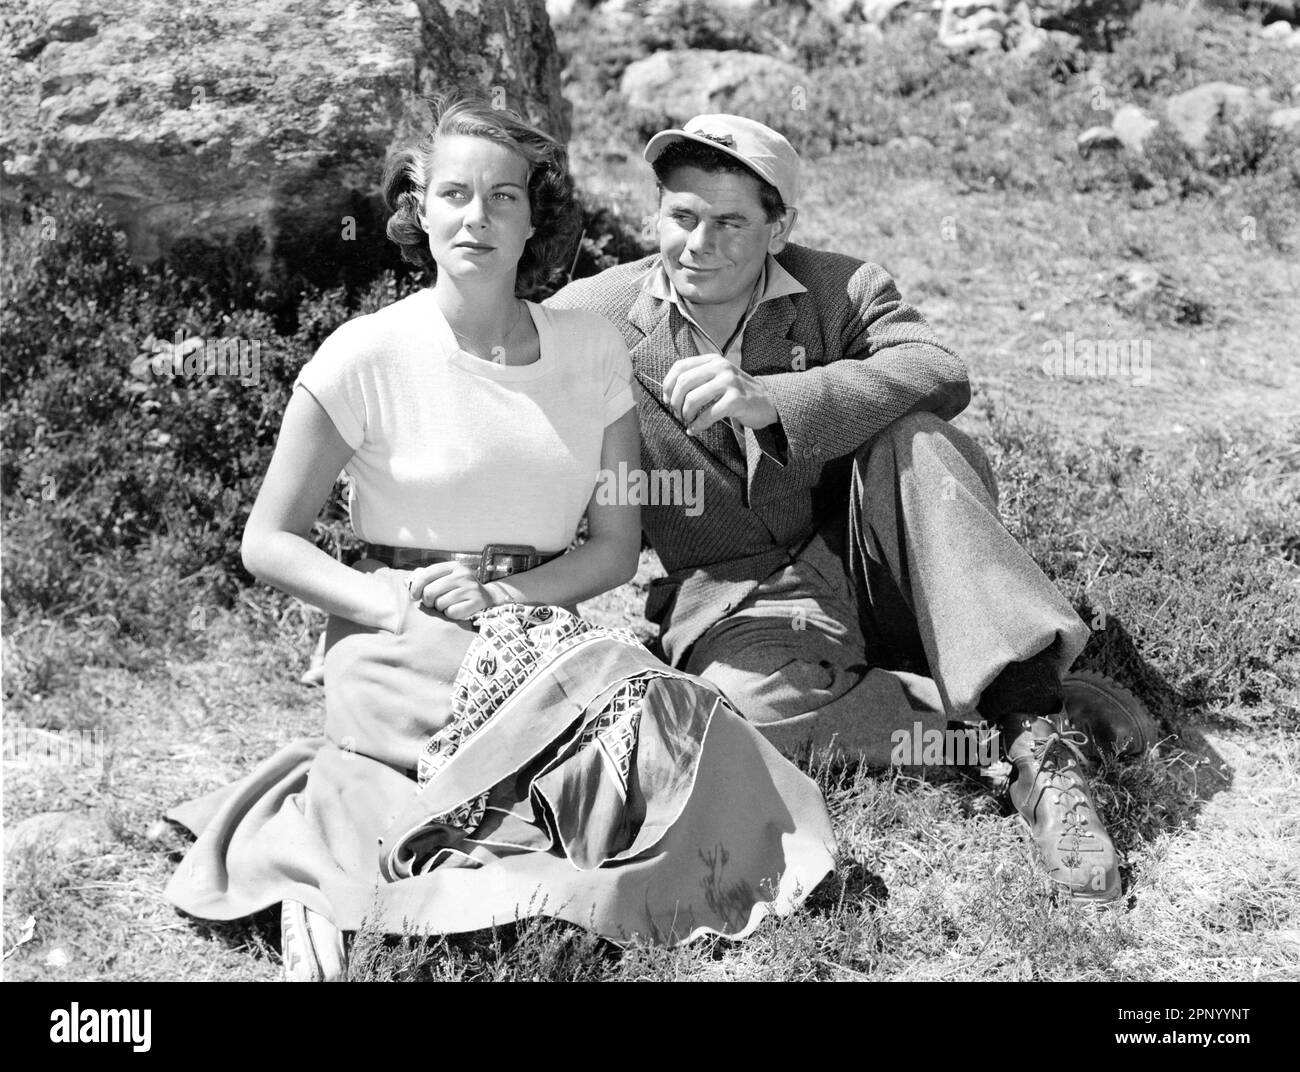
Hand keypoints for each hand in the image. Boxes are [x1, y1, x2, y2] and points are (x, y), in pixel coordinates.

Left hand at [406, 561, 499, 620]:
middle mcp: (463, 574)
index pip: (427, 574)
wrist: (488, 597)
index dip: (416, 587)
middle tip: (434, 603)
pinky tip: (457, 610)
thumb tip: (406, 581)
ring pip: (440, 604)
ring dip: (441, 608)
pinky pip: (452, 613)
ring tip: (448, 605)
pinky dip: (451, 614)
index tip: (414, 596)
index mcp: (454, 566)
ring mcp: (471, 588)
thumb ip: (429, 577)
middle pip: (430, 591)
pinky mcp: (476, 602)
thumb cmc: (460, 589)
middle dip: (428, 601)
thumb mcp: (447, 578)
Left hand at [662, 354, 778, 434]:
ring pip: (693, 399)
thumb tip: (669, 394)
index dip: (668, 384)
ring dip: (685, 415)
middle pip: (684, 383)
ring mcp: (729, 382)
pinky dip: (697, 426)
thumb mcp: (718, 378)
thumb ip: (698, 379)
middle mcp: (720, 367)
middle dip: (675, 402)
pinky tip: (694, 430)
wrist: (767, 401)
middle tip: (677, 414)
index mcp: (712, 360)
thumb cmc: (737, 393)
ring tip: (687, 422)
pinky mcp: (735, 400)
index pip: (680, 366)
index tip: (667, 400)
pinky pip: (708, 415)